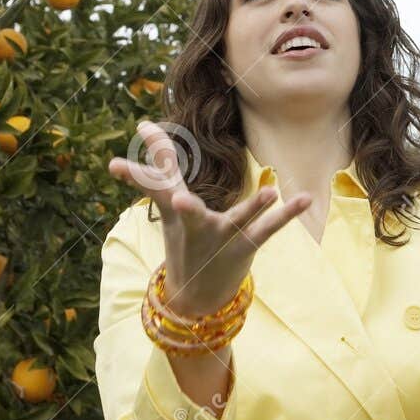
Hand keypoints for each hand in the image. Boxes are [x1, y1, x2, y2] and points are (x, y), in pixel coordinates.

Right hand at [107, 121, 311, 320]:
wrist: (197, 295)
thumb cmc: (184, 239)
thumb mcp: (170, 203)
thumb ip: (162, 164)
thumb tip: (143, 123)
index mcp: (175, 211)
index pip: (154, 186)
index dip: (134, 175)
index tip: (113, 164)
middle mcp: (196, 225)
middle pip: (188, 212)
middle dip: (184, 206)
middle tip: (177, 199)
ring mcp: (223, 237)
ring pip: (238, 220)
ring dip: (254, 208)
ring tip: (271, 194)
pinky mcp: (246, 245)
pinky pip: (269, 228)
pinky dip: (288, 214)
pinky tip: (305, 198)